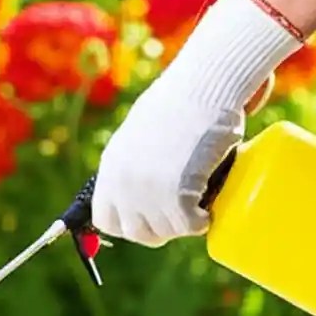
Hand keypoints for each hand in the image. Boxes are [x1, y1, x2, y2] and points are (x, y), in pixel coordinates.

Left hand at [90, 0, 299, 247]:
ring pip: (164, 231)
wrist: (204, 83)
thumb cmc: (184, 100)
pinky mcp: (174, 194)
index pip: (106, 219)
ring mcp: (146, 190)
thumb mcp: (144, 133)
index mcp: (112, 166)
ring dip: (184, 223)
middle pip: (136, 232)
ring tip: (199, 200)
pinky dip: (201, 222)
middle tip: (183, 213)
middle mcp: (122, 181)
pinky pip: (187, 226)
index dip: (130, 224)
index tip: (152, 219)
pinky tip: (208, 210)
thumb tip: (147, 189)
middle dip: (161, 228)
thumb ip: (137, 162)